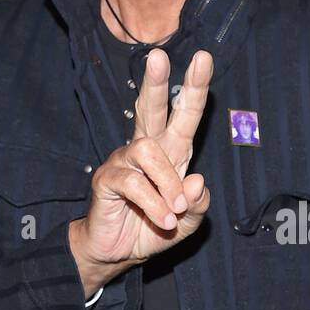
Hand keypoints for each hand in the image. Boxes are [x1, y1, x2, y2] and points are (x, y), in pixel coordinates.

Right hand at [70, 48, 212, 297]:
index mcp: (171, 153)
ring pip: (148, 149)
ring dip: (168, 182)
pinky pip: (133, 182)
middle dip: (158, 82)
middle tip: (160, 55)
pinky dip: (154, 203)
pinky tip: (162, 219)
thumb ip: (199, 204)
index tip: (203, 58)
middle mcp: (146, 149)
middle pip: (151, 107)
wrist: (118, 253)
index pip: (183, 115)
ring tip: (174, 210)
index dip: (194, 88)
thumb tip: (197, 180)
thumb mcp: (188, 222)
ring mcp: (123, 161)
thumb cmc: (155, 229)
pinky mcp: (106, 179)